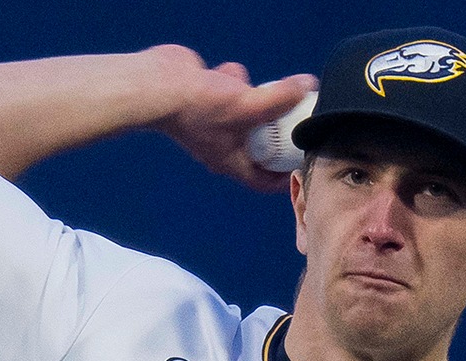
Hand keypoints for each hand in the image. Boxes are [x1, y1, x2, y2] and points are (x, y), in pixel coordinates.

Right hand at [145, 46, 315, 192]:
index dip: (284, 178)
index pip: (262, 181)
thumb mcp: (249, 106)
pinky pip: (231, 89)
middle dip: (277, 130)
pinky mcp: (207, 97)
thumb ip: (281, 99)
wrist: (159, 84)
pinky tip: (229, 75)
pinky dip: (234, 79)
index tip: (301, 166)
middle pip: (260, 144)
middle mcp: (221, 145)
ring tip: (261, 90)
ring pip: (247, 112)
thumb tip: (307, 87)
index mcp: (230, 161)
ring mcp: (213, 120)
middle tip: (297, 118)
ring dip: (256, 98)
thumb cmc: (196, 108)